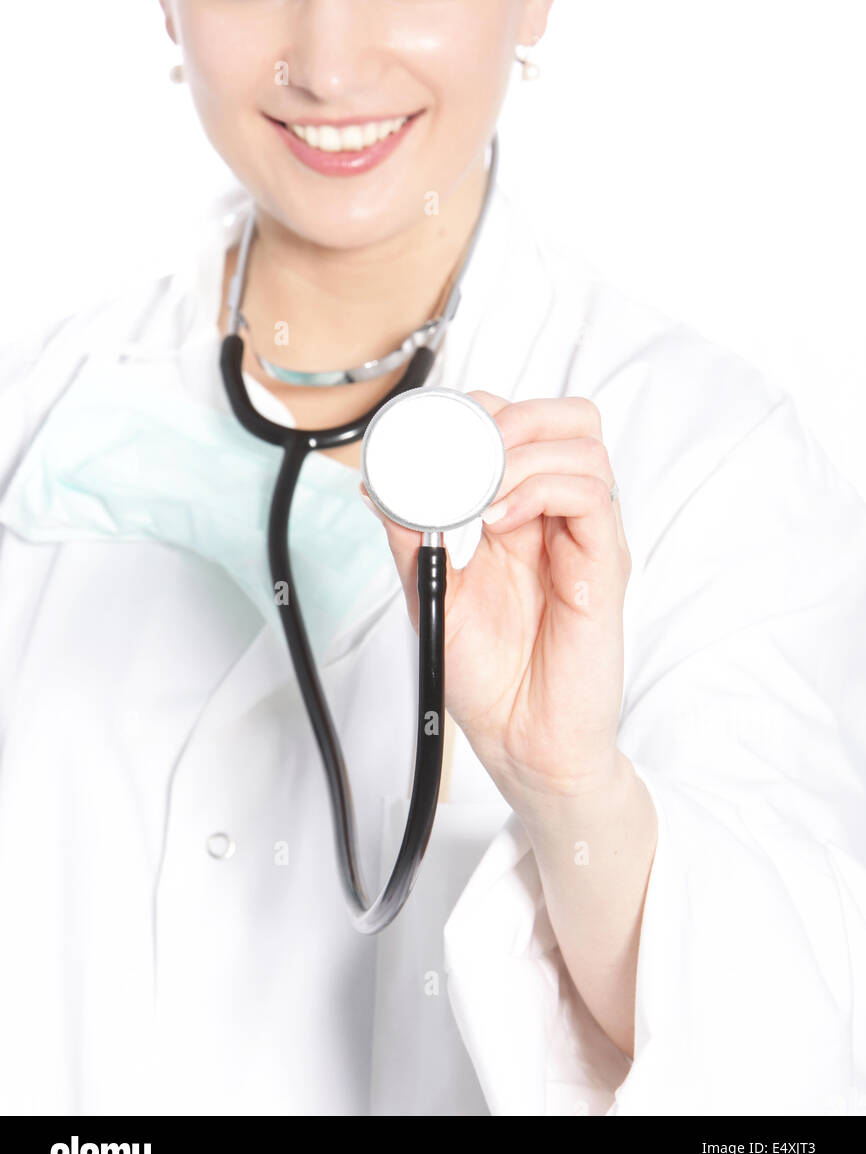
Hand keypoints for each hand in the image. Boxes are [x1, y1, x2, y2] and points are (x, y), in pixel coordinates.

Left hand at [359, 392, 631, 810]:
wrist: (519, 740)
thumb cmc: (486, 673)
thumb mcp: (430, 590)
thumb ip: (412, 533)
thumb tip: (381, 482)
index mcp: (520, 511)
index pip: (520, 423)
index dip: (480, 412)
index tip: (431, 439)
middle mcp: (558, 515)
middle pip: (567, 418)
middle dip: (511, 417)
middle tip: (466, 455)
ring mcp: (585, 536)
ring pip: (583, 444)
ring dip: (522, 453)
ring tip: (480, 496)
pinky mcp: (605, 565)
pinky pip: (591, 496)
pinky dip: (541, 489)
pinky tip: (500, 520)